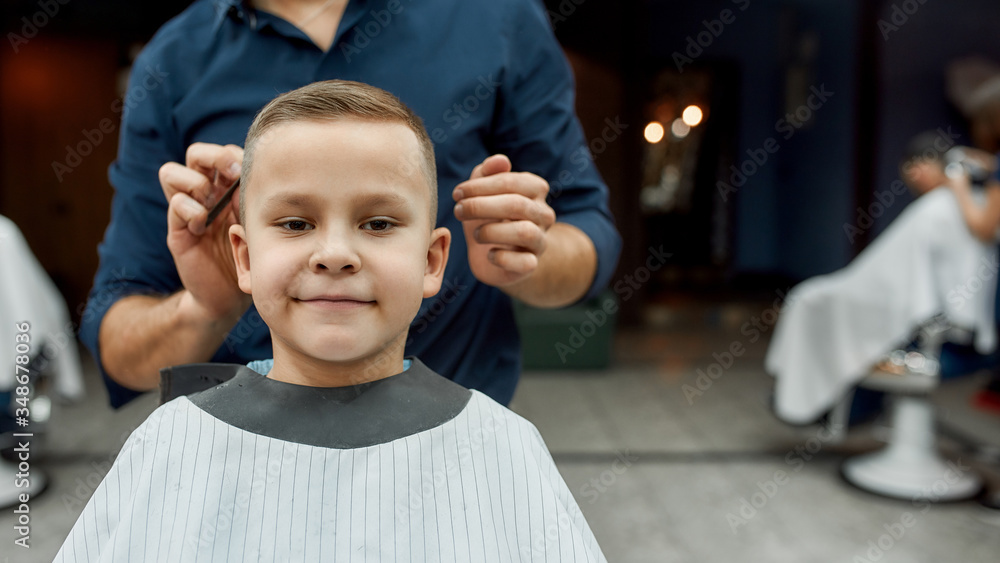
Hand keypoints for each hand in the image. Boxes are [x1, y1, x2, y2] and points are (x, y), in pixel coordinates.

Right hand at [159, 142, 251, 321]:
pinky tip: (203, 226)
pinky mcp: (177, 231)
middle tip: (232, 174)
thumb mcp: (259, 224)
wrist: (230, 297)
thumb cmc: (252, 258)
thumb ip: (256, 200)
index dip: (234, 154)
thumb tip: (265, 174)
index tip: (252, 170)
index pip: (223, 153)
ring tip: (212, 203)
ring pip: (171, 172)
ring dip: (195, 182)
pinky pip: (175, 204)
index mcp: (227, 189)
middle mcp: (205, 195)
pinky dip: (190, 210)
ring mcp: (188, 211)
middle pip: (195, 154)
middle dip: (213, 157)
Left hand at [453, 154, 555, 287]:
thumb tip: (500, 160)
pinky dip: (502, 257)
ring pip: (524, 232)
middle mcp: (543, 214)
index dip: (480, 186)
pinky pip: (524, 262)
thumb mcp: (483, 192)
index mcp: (534, 190)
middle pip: (516, 205)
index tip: (458, 193)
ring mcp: (540, 240)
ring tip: (475, 233)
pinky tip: (489, 254)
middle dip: (481, 206)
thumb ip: (488, 173)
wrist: (497, 255)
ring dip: (491, 231)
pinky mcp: (531, 264)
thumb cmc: (489, 216)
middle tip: (458, 210)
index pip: (511, 181)